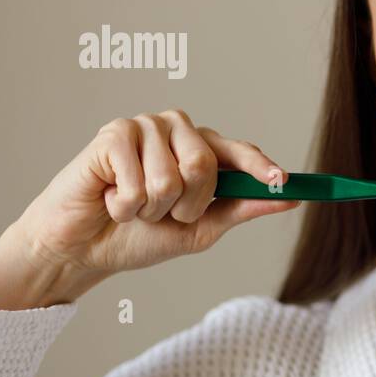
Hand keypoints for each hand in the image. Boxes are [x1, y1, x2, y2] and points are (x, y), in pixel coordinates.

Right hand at [0, 109, 297, 309]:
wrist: (84, 248)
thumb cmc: (140, 235)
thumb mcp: (200, 228)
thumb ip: (243, 209)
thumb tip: (291, 198)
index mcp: (202, 148)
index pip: (239, 152)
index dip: (261, 166)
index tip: (283, 182)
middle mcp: (177, 130)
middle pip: (205, 166)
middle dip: (186, 205)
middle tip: (161, 213)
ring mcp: (145, 127)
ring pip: (170, 178)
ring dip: (151, 209)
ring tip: (132, 207)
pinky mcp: (113, 134)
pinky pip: (137, 182)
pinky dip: (125, 206)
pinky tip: (110, 201)